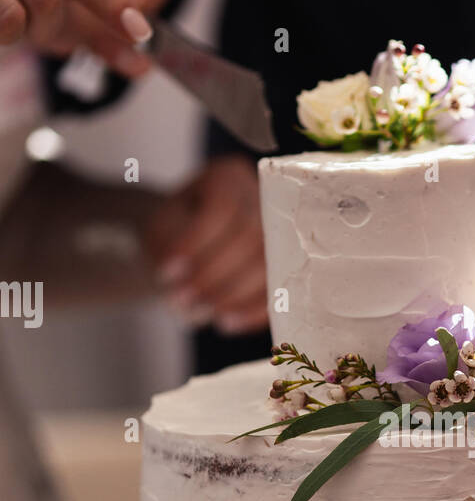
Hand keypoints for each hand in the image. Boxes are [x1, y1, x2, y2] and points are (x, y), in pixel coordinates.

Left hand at [144, 155, 268, 335]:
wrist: (189, 244)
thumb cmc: (173, 231)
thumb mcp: (160, 230)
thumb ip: (167, 251)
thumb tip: (181, 291)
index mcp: (228, 177)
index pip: (222, 207)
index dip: (196, 242)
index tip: (167, 272)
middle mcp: (263, 198)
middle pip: (250, 237)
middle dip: (214, 275)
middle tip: (182, 301)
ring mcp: (282, 233)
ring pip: (269, 266)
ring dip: (234, 296)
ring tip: (203, 314)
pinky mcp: (288, 267)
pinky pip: (279, 291)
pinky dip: (253, 312)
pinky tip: (228, 323)